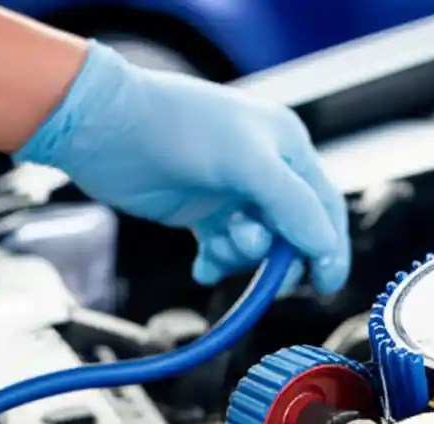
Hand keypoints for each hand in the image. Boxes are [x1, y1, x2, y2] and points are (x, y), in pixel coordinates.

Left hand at [14, 41, 349, 293]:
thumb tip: (324, 248)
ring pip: (257, 244)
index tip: (324, 285)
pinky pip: (223, 249)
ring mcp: (231, 191)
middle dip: (277, 252)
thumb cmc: (177, 128)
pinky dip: (216, 262)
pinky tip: (202, 266)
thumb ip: (293, 207)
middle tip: (260, 265)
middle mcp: (265, 168)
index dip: (329, 246)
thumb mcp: (248, 164)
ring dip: (241, 255)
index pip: (325, 206)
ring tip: (217, 245)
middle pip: (293, 229)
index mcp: (286, 146)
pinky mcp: (201, 210)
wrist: (104, 127)